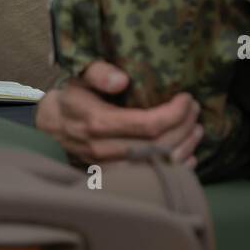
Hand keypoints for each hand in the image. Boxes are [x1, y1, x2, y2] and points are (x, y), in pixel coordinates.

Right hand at [37, 60, 203, 167]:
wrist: (53, 124)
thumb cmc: (73, 95)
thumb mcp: (80, 75)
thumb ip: (99, 73)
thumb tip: (122, 79)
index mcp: (99, 122)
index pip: (147, 125)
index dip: (174, 113)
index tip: (186, 98)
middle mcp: (105, 148)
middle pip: (157, 146)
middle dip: (183, 127)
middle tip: (195, 108)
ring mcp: (110, 165)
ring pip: (156, 164)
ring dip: (184, 146)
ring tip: (196, 127)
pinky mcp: (115, 174)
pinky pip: (150, 176)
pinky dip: (175, 167)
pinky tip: (189, 153)